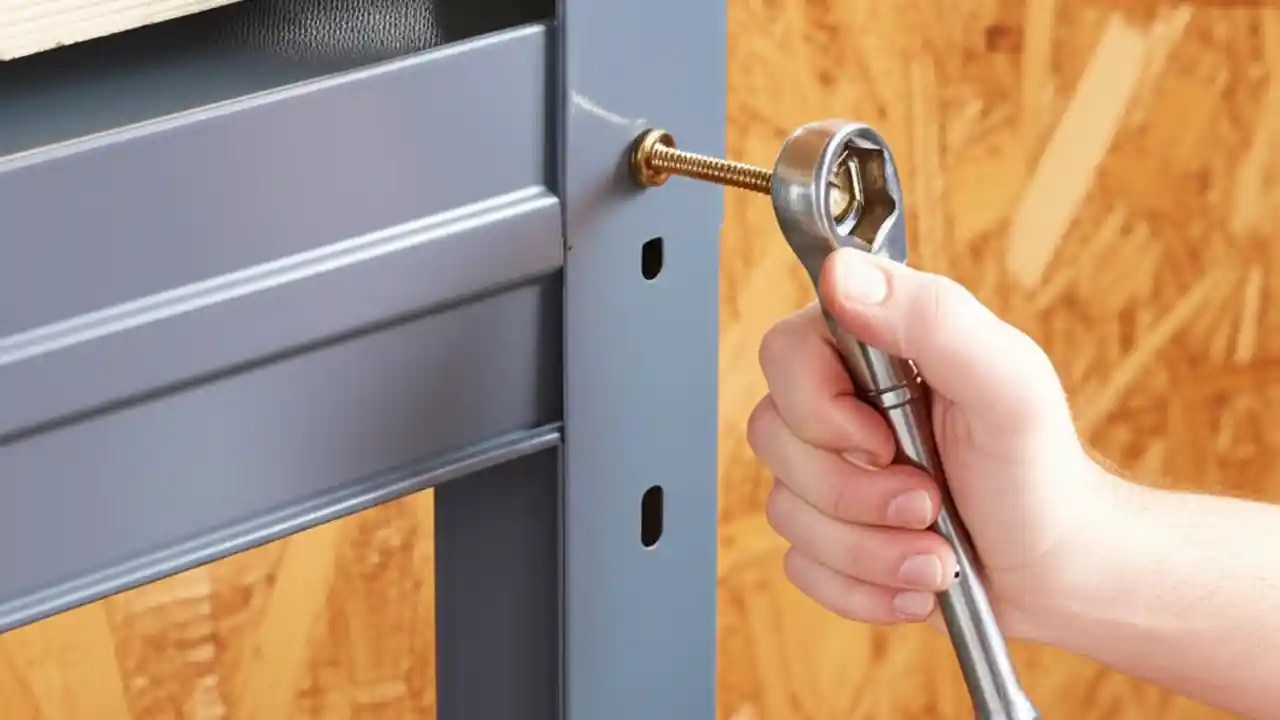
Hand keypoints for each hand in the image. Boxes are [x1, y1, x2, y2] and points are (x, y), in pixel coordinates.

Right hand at [746, 247, 1119, 637]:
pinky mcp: (825, 534)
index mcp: (870, 346)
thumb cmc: (1038, 468)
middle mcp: (837, 403)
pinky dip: (865, 586)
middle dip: (855, 493)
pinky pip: (801, 564)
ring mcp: (825, 471)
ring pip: (784, 510)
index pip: (782, 354)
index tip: (887, 440)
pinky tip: (917, 578)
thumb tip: (839, 273)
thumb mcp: (1005, 381)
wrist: (1057, 570)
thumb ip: (931, 316)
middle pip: (771, 438)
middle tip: (929, 501)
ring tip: (937, 554)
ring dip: (871, 549)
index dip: (821, 408)